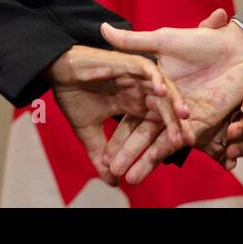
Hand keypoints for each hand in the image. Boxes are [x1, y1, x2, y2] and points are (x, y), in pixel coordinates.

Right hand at [46, 45, 191, 184]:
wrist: (56, 70)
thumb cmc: (72, 95)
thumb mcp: (88, 130)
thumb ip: (99, 153)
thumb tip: (110, 182)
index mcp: (133, 103)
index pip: (155, 121)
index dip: (166, 135)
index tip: (178, 151)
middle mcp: (138, 89)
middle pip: (163, 106)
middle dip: (176, 122)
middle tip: (186, 139)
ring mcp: (135, 75)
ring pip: (161, 87)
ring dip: (172, 100)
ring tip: (183, 117)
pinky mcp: (129, 62)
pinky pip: (147, 68)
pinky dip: (155, 78)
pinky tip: (161, 91)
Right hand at [99, 10, 242, 183]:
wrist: (237, 47)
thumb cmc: (201, 42)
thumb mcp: (163, 39)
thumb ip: (133, 40)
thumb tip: (103, 29)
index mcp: (154, 88)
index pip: (130, 115)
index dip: (117, 133)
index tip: (101, 150)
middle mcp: (166, 104)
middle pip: (142, 132)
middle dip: (128, 152)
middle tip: (113, 171)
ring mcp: (184, 113)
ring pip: (160, 137)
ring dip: (147, 158)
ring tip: (132, 177)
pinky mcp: (202, 119)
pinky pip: (183, 134)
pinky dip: (170, 144)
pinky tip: (158, 157)